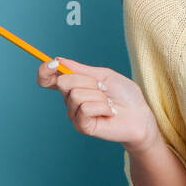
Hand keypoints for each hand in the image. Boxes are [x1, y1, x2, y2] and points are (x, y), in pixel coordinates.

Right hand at [36, 56, 158, 149]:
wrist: (139, 115)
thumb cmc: (124, 94)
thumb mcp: (103, 75)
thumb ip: (80, 69)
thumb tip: (58, 60)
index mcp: (73, 85)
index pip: (48, 78)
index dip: (45, 70)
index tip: (53, 63)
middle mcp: (70, 100)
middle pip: (63, 81)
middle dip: (87, 81)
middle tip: (103, 88)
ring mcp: (74, 114)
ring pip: (76, 95)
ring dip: (98, 95)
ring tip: (109, 102)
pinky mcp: (82, 126)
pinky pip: (85, 108)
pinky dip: (102, 106)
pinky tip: (109, 112)